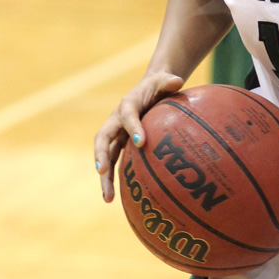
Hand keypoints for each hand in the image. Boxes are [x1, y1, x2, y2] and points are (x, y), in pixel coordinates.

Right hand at [93, 72, 183, 202]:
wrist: (151, 88)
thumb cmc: (160, 85)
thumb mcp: (165, 79)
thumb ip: (169, 81)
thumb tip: (177, 81)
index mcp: (128, 104)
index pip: (127, 114)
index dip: (133, 127)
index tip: (142, 142)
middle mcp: (117, 120)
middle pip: (103, 138)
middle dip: (101, 155)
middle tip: (102, 172)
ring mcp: (117, 134)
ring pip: (105, 156)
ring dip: (104, 177)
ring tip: (108, 198)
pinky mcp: (120, 144)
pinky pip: (114, 163)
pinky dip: (113, 179)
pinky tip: (116, 199)